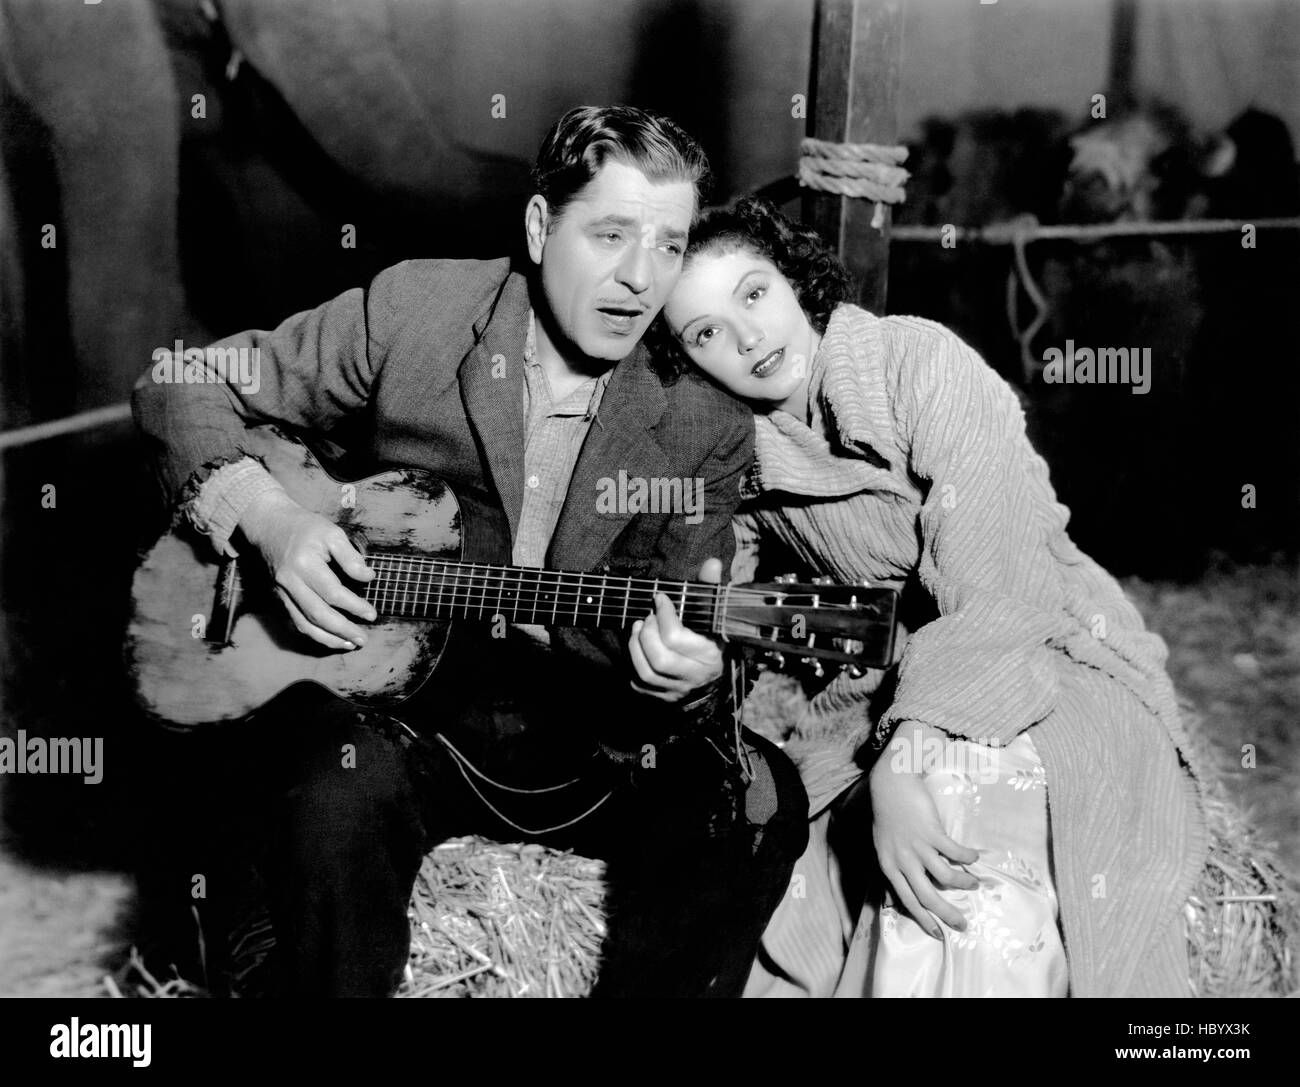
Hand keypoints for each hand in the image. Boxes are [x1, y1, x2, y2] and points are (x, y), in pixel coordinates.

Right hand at [239, 490, 375, 649]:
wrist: (269, 525)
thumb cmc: (305, 527)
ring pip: (304, 624)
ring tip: (350, 644)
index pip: (332, 593)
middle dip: (343, 630)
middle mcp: (289, 581)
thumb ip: (351, 557)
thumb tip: (368, 578)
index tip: (372, 615)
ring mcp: (281, 592)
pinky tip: (330, 638)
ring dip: (328, 639)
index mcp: (304, 563)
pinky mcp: (278, 598)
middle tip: (363, 639)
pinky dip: (313, 634)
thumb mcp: (332, 533)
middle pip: (317, 614)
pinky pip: (295, 622)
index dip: (354, 606)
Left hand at [627, 557, 724, 702]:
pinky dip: (634, 664)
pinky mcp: (663, 697)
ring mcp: (678, 690)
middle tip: (648, 617)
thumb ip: (710, 588)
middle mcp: (695, 676)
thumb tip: (712, 563)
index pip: (676, 638)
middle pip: (660, 659)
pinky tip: (638, 648)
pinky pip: (640, 685)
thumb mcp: (713, 612)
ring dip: (636, 646)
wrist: (713, 674)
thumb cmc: (710, 636)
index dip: (663, 615)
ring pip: (647, 673)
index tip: (659, 599)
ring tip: (638, 628)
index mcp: (711, 654)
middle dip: (647, 633)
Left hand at [869, 724, 980, 937]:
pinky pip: (955, 853)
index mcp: (889, 866)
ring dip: (963, 883)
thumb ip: (893, 868)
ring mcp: (917, 847)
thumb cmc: (888, 814)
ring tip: (974, 883)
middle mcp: (902, 861)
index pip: (907, 901)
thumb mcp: (883, 846)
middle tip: (963, 924)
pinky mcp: (932, 832)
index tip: (938, 934)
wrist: (891, 783)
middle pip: (928, 897)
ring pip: (946, 877)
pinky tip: (975, 857)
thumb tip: (897, 895)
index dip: (923, 919)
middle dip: (947, 914)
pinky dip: (968, 858)